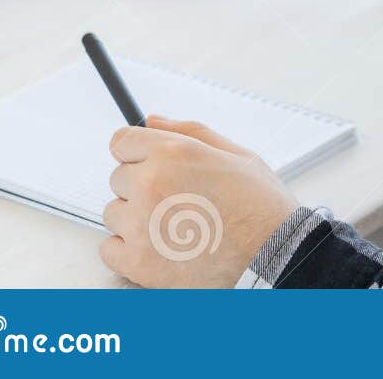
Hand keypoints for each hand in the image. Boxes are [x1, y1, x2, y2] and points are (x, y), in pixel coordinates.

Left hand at [99, 115, 298, 287]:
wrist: (273, 257)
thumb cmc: (261, 206)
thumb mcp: (237, 155)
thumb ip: (189, 132)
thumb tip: (152, 121)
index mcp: (172, 152)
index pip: (121, 142)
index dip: (138, 152)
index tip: (151, 164)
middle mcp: (149, 184)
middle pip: (118, 178)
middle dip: (141, 186)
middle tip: (178, 201)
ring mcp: (139, 225)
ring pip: (114, 213)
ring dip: (135, 218)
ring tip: (175, 227)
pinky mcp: (136, 262)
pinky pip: (109, 248)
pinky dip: (129, 250)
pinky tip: (161, 248)